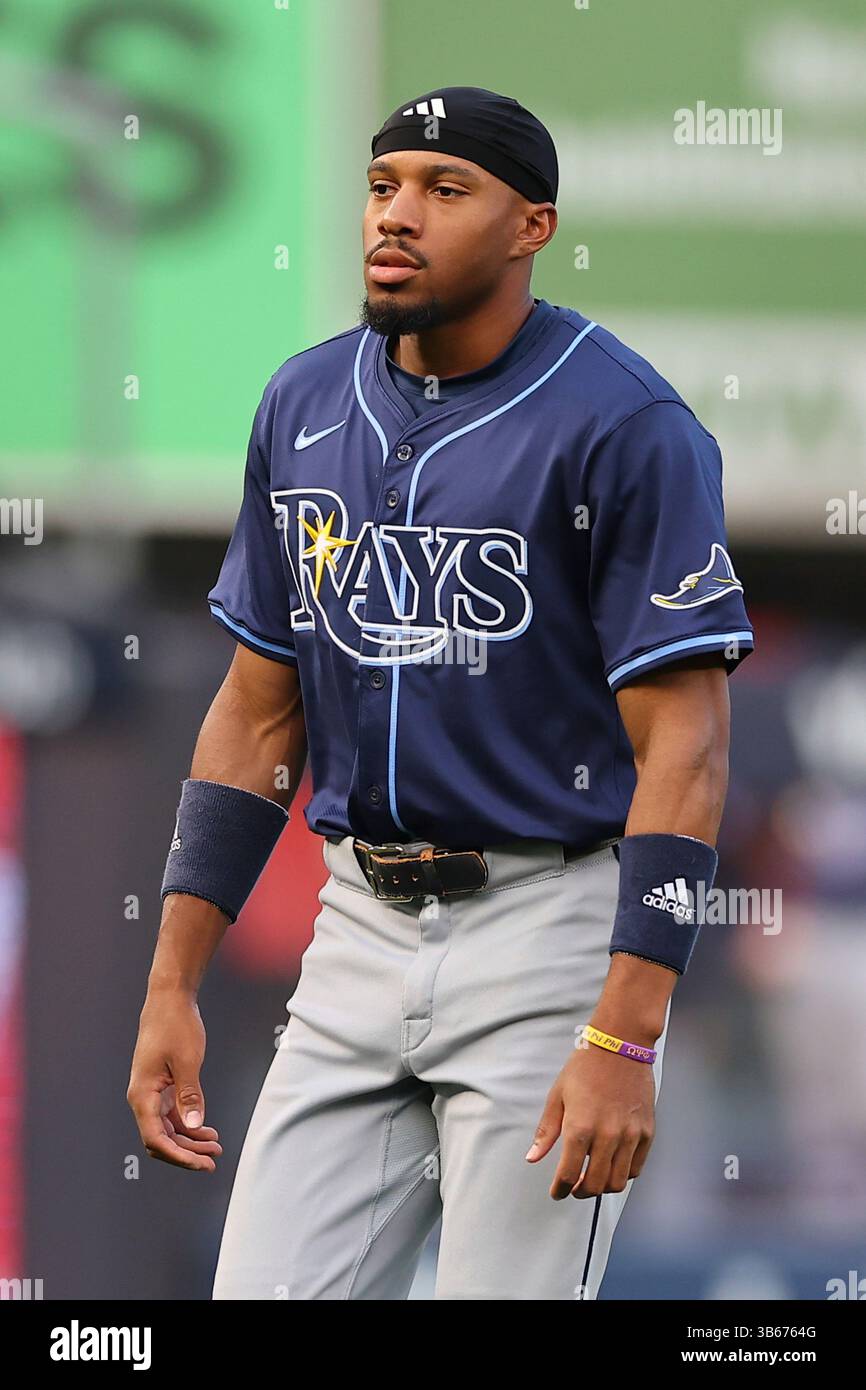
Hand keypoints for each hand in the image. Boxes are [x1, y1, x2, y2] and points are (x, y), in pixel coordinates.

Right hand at [127, 988, 222, 1171]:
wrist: (169, 1000)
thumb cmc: (175, 1025)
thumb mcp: (187, 1061)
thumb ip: (190, 1096)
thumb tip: (192, 1127)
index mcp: (142, 1095)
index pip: (156, 1139)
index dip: (179, 1156)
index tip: (201, 1163)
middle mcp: (143, 1098)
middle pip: (161, 1140)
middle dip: (186, 1153)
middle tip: (214, 1159)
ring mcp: (152, 1094)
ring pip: (168, 1130)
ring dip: (190, 1141)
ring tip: (215, 1146)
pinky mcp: (161, 1087)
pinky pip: (172, 1116)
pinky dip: (188, 1126)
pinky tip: (206, 1130)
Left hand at [526, 1041, 655, 1198]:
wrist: (621, 1044)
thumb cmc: (586, 1067)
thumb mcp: (558, 1096)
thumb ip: (546, 1131)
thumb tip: (532, 1158)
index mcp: (579, 1127)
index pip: (567, 1175)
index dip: (559, 1190)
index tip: (557, 1192)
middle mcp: (606, 1136)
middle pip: (593, 1185)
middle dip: (580, 1193)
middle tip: (574, 1188)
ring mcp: (630, 1135)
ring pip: (616, 1182)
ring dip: (602, 1187)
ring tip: (593, 1179)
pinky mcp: (647, 1132)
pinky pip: (635, 1168)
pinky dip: (623, 1175)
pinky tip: (612, 1166)